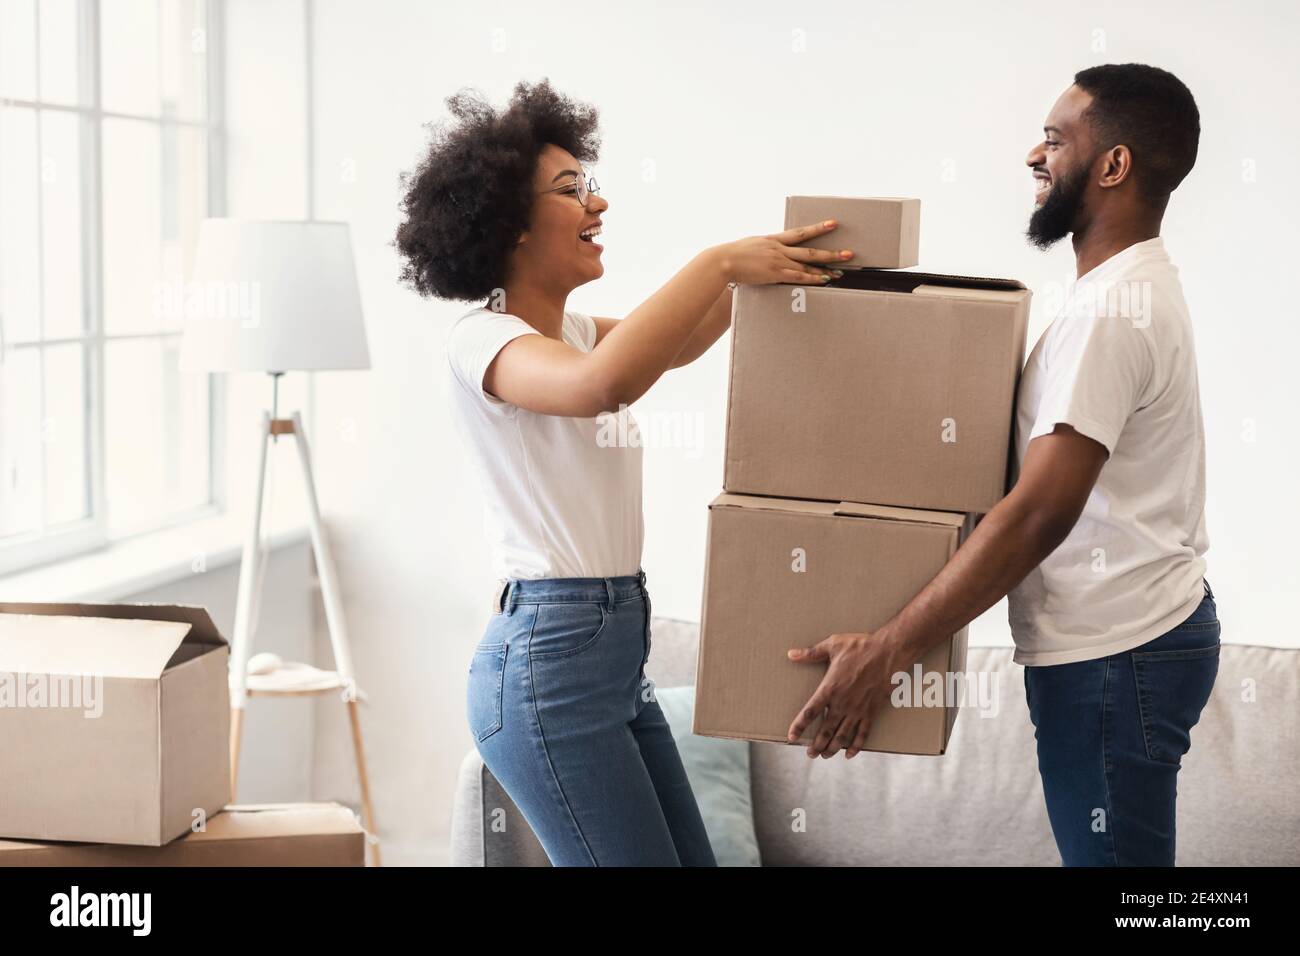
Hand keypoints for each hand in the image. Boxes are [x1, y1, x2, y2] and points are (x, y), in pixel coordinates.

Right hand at [713, 220, 852, 285]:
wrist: (724, 260)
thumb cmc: (733, 255)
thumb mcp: (752, 245)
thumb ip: (764, 248)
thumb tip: (770, 251)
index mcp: (774, 239)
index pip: (800, 232)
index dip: (818, 228)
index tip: (833, 224)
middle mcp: (779, 248)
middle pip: (810, 250)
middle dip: (831, 253)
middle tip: (848, 254)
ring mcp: (778, 261)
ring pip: (807, 265)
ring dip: (825, 269)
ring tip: (841, 272)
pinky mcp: (775, 274)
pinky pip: (798, 277)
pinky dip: (812, 279)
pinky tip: (823, 281)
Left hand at [787, 631, 900, 758]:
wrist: (888, 652)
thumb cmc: (860, 646)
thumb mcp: (832, 645)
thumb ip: (811, 653)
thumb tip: (791, 654)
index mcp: (829, 689)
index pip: (809, 713)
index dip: (799, 727)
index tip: (791, 737)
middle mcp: (842, 703)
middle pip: (825, 731)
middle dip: (816, 745)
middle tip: (810, 754)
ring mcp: (857, 710)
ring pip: (842, 736)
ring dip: (832, 748)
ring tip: (825, 756)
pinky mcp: (871, 711)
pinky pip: (862, 733)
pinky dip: (856, 746)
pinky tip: (850, 754)